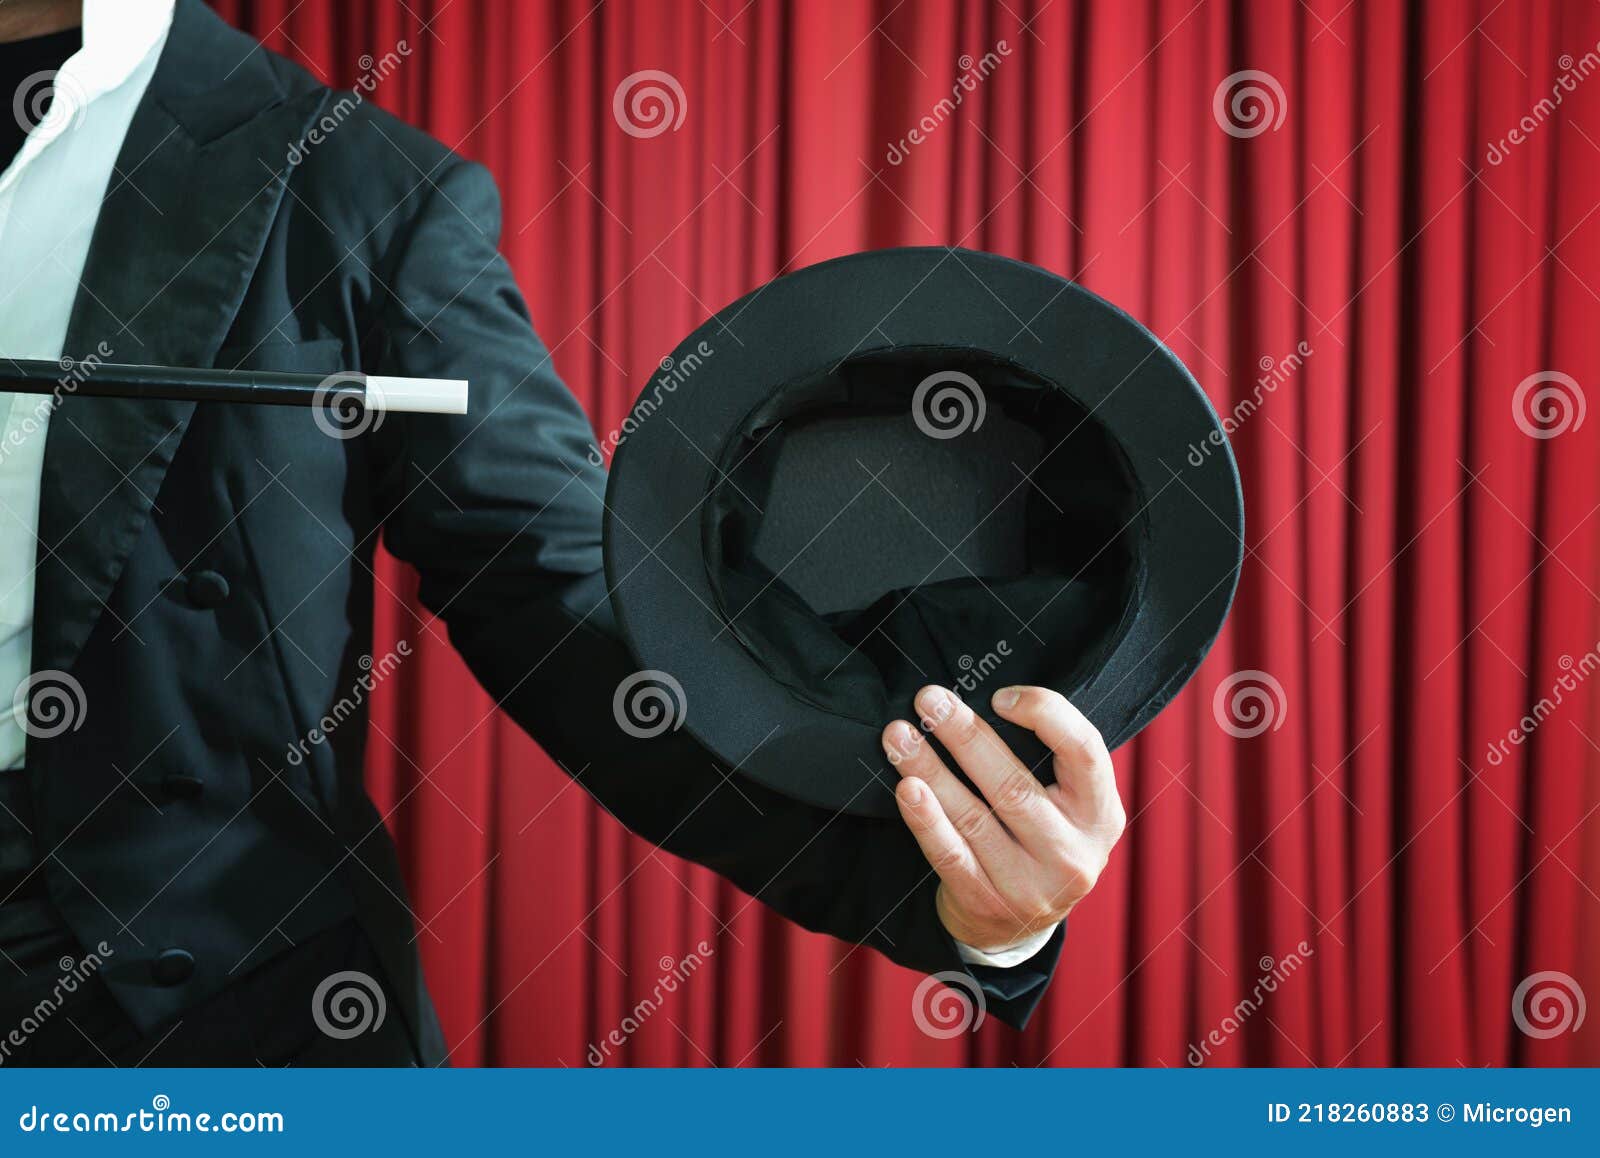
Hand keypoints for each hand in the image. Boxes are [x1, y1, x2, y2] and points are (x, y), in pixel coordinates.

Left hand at [883, 685, 1126, 952]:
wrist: (1019, 927)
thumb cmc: (1040, 838)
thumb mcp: (1067, 803)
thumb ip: (1047, 759)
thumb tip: (989, 700)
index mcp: (1099, 814)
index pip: (1083, 751)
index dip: (1044, 714)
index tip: (998, 696)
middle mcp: (1072, 853)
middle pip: (1014, 784)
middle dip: (965, 736)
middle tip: (929, 699)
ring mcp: (1030, 886)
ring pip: (973, 817)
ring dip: (930, 769)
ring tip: (899, 735)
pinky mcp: (987, 904)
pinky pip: (950, 856)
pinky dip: (926, 820)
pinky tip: (906, 788)